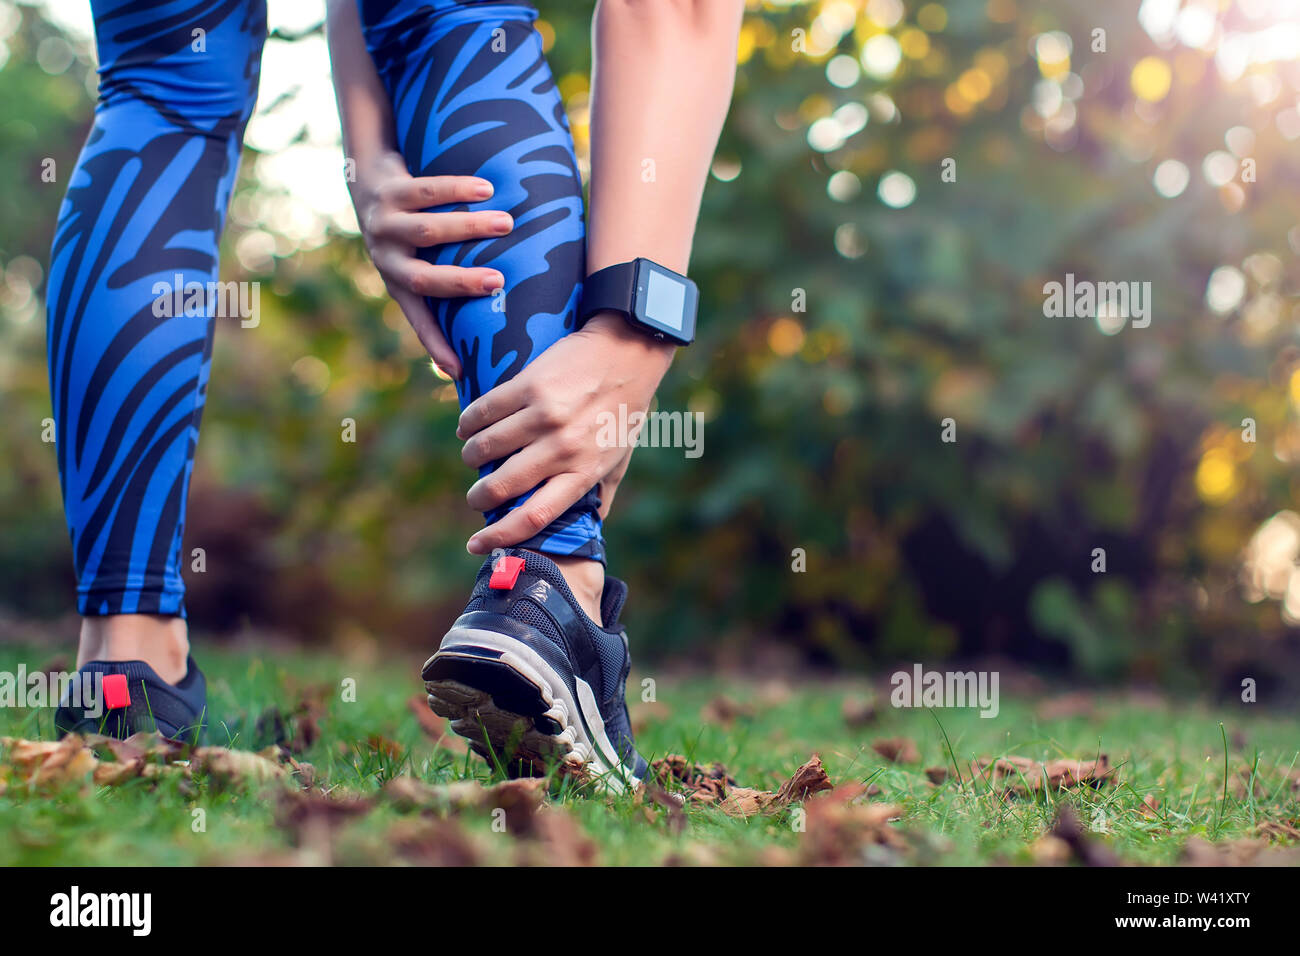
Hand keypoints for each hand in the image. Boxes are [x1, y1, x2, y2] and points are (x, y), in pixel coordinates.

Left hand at [350, 151, 513, 378]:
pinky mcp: (388, 191)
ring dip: (469, 228)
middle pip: (423, 278)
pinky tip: (486, 189)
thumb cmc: (410, 227)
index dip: (436, 346)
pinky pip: (425, 191)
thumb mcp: (420, 258)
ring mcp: (385, 226)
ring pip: (427, 230)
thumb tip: (500, 310)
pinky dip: (457, 189)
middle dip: (461, 281)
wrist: (368, 179)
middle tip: (498, 282)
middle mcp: (387, 259)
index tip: (460, 370)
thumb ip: (448, 282)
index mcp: (398, 283)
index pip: (418, 321)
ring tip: (507, 223)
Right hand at [456, 313, 675, 552]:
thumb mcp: (619, 459)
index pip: (535, 516)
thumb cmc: (624, 410)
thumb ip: (600, 494)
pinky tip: (468, 427)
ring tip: (472, 455)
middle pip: (503, 486)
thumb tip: (589, 527)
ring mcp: (545, 416)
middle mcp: (563, 448)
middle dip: (478, 497)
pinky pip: (485, 411)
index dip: (500, 536)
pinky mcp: (530, 385)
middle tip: (474, 496)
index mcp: (584, 472)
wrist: (628, 352)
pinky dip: (469, 422)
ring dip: (472, 456)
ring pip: (487, 447)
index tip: (476, 545)